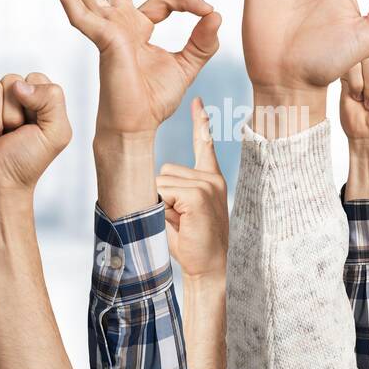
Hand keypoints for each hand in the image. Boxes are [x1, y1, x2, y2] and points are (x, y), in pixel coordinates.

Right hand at [0, 73, 71, 200]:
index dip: (34, 103)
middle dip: (12, 114)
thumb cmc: (26, 162)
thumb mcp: (56, 133)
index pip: (34, 79)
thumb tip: (18, 85)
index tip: (33, 127)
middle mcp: (10, 96)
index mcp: (35, 99)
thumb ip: (52, 100)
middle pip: (11, 81)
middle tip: (10, 135)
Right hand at [57, 0, 220, 139]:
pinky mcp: (102, 40)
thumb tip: (218, 14)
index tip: (208, 9)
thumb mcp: (187, 65)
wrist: (137, 127)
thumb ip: (203, 41)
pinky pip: (83, 14)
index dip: (189, 0)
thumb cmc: (154, 101)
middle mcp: (120, 24)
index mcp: (139, 28)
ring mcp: (107, 30)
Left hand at [157, 98, 227, 279]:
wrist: (210, 267)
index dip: (201, 122)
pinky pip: (165, 191)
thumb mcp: (182, 211)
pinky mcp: (200, 193)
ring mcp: (208, 183)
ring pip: (161, 181)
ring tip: (182, 222)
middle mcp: (211, 177)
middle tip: (180, 219)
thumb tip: (156, 181)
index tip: (197, 102)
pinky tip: (184, 222)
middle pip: (165, 169)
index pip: (204, 144)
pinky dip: (166, 209)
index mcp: (210, 178)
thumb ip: (175, 191)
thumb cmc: (193, 242)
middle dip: (163, 195)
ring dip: (163, 204)